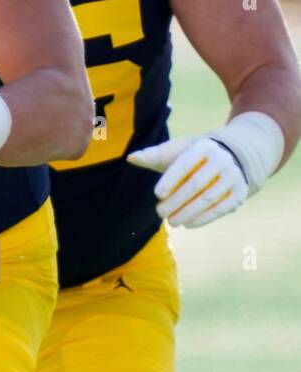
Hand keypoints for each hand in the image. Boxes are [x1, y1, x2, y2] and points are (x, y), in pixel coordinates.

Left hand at [128, 135, 248, 228]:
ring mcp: (234, 177)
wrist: (227, 158)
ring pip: (209, 198)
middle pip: (197, 184)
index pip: (185, 164)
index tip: (157, 194)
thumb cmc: (190, 156)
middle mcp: (222, 160)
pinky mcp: (240, 193)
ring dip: (188, 213)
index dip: (171, 180)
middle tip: (160, 213)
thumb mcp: (173, 152)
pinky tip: (189, 224)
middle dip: (176, 201)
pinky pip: (222, 208)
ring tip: (171, 222)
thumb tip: (131, 158)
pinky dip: (204, 219)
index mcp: (204, 146)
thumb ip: (153, 155)